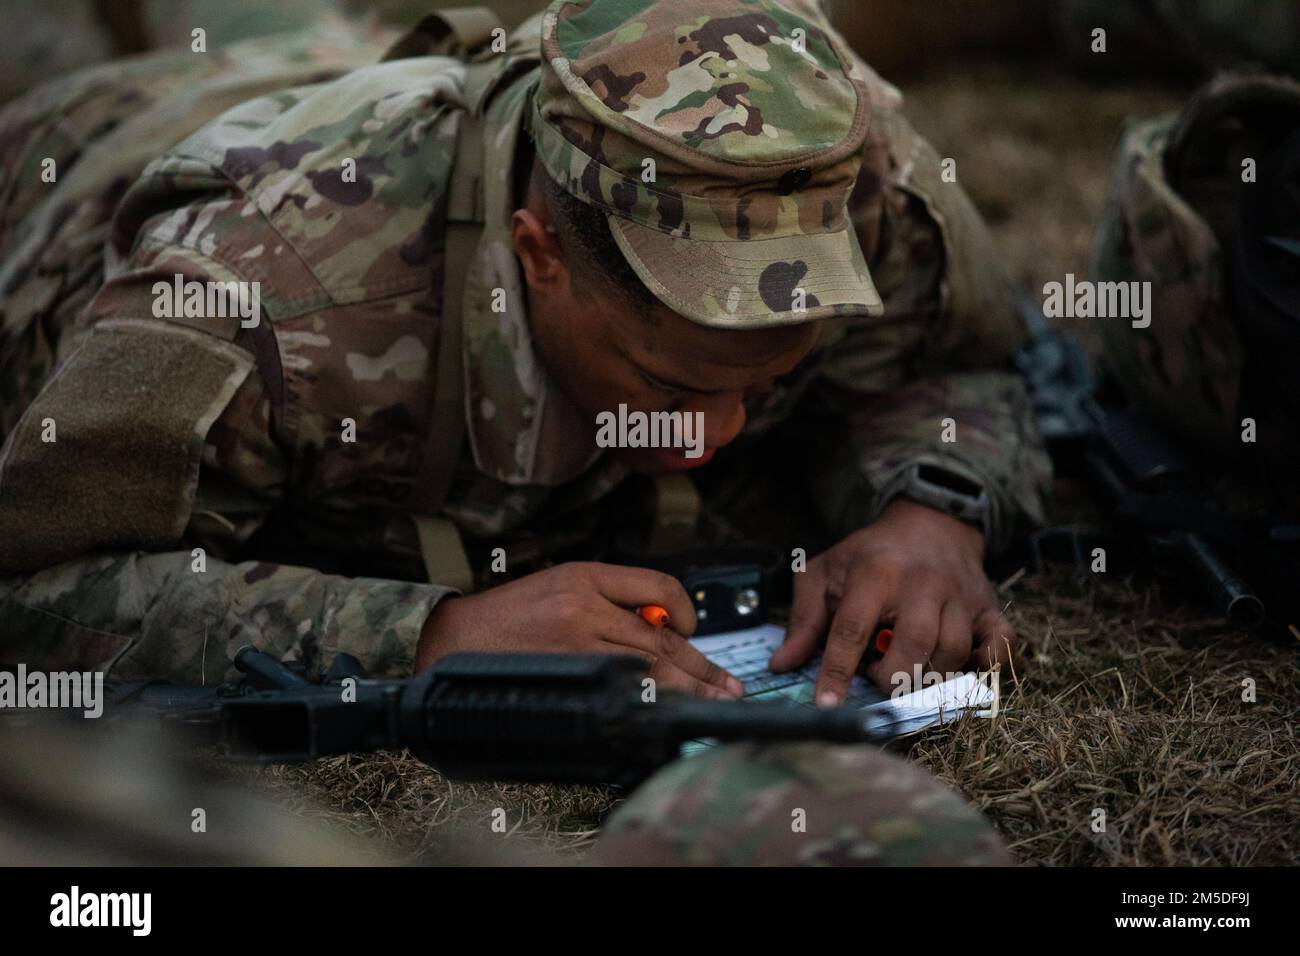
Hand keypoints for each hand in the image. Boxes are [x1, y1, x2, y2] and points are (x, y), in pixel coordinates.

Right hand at [415, 562, 743, 698]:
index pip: (659, 586)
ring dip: (689, 689)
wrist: (453, 641)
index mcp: (584, 575)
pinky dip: (652, 703)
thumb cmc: (508, 617)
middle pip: (661, 638)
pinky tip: (671, 713)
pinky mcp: (562, 675)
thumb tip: (663, 630)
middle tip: (730, 687)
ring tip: (716, 702)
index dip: (686, 612)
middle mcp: (583, 604)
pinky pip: (620, 690)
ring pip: (649, 668)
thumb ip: (609, 601)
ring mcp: (573, 643)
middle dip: (702, 667)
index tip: (694, 632)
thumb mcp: (559, 586)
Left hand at [770, 498, 1012, 703]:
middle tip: (878, 678)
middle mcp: (923, 585)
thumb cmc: (869, 555)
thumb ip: (803, 619)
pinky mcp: (989, 608)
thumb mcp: (824, 573)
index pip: (852, 629)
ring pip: (953, 652)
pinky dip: (987, 666)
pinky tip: (961, 671)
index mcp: (876, 574)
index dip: (836, 671)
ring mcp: (961, 597)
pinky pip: (1001, 644)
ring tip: (908, 672)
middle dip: (891, 677)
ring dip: (928, 677)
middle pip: (913, 646)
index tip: (825, 705)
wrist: (929, 523)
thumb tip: (781, 665)